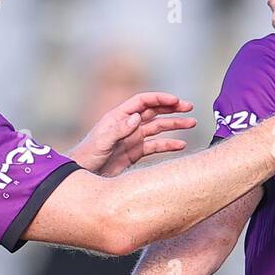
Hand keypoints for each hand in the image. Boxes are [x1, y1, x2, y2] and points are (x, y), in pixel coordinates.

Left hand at [70, 92, 195, 176]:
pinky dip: (168, 145)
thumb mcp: (102, 142)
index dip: (160, 99)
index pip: (143, 102)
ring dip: (174, 125)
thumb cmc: (88, 156)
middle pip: (154, 112)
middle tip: (189, 108)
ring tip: (192, 123)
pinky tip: (181, 145)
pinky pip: (155, 146)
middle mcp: (128, 125)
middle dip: (172, 108)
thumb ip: (119, 129)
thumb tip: (137, 117)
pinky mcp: (135, 153)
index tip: (176, 101)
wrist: (83, 174)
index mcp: (119, 117)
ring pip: (158, 128)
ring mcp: (133, 139)